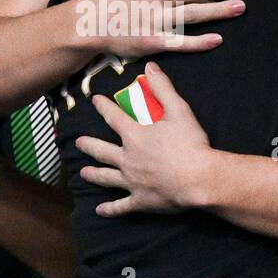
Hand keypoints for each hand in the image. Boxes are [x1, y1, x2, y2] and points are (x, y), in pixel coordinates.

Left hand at [74, 62, 213, 215]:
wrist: (198, 179)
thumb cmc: (190, 144)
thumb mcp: (179, 110)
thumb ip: (163, 88)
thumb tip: (150, 66)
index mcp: (135, 136)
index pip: (114, 117)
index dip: (103, 107)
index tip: (94, 101)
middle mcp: (127, 158)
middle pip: (101, 150)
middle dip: (88, 145)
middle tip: (78, 142)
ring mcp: (131, 181)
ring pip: (106, 177)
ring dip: (94, 174)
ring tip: (83, 173)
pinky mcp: (140, 200)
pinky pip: (121, 206)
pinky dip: (110, 209)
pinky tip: (99, 210)